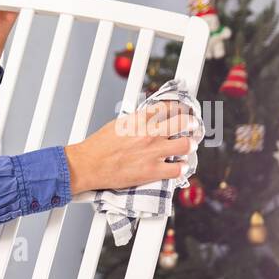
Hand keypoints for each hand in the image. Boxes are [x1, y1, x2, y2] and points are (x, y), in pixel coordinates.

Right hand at [64, 103, 196, 192]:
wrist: (86, 166)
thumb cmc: (97, 147)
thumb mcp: (117, 124)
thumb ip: (135, 121)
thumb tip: (146, 119)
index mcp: (139, 119)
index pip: (169, 106)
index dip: (179, 108)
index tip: (182, 111)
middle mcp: (149, 133)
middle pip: (184, 122)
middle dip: (191, 124)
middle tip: (192, 127)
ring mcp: (152, 152)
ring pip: (186, 145)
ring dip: (189, 146)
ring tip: (186, 148)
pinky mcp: (151, 171)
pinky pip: (178, 169)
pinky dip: (180, 168)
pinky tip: (178, 167)